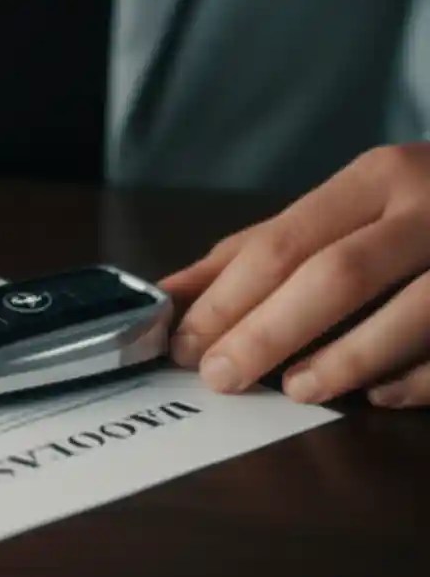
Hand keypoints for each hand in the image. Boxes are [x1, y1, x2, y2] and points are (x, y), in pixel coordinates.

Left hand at [159, 143, 429, 408]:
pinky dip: (418, 378)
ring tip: (296, 390)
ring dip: (346, 360)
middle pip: (337, 276)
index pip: (284, 243)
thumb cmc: (421, 209)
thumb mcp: (347, 210)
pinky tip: (379, 398)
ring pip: (414, 313)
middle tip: (221, 377)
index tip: (181, 344)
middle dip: (269, 333)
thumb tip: (172, 294)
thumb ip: (262, 250)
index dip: (226, 300)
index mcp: (380, 179)